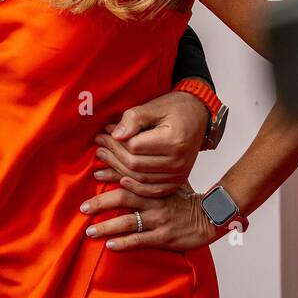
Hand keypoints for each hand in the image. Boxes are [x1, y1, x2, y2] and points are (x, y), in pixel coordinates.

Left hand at [80, 182, 221, 251]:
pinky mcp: (164, 237)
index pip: (127, 177)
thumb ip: (153, 173)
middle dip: (100, 203)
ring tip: (90, 231)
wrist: (210, 217)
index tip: (93, 174)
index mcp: (154, 186)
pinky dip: (124, 243)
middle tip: (82, 208)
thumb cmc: (187, 198)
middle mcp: (154, 201)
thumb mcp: (172, 180)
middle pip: (122, 199)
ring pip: (128, 222)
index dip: (109, 174)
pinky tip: (110, 245)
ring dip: (106, 226)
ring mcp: (159, 220)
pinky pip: (140, 240)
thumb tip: (132, 161)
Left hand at [91, 91, 209, 195]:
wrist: (199, 115)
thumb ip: (134, 119)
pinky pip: (152, 190)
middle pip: (135, 165)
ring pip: (140, 179)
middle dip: (113, 155)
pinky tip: (120, 180)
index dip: (115, 141)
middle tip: (99, 145)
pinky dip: (134, 186)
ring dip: (118, 171)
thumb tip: (116, 135)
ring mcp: (179, 173)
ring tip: (103, 160)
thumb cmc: (176, 108)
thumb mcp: (153, 107)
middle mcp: (178, 161)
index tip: (104, 133)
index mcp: (173, 141)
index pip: (134, 148)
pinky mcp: (178, 180)